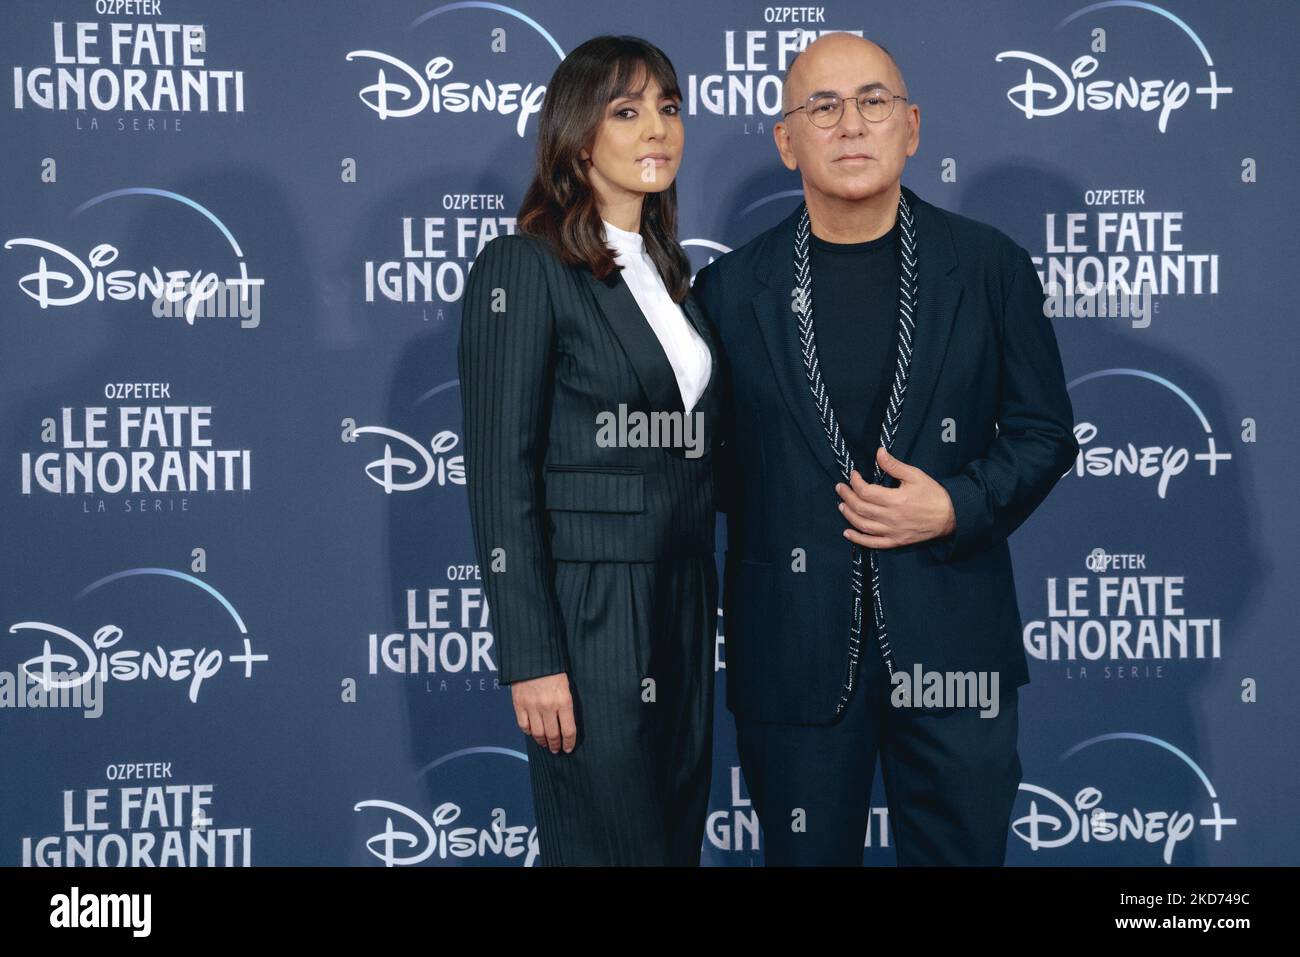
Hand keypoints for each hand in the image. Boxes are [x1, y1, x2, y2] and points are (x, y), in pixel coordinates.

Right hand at [511, 672, 576, 753]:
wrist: (533, 655)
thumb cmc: (554, 670)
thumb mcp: (567, 686)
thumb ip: (566, 704)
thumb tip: (566, 725)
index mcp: (563, 700)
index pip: (568, 730)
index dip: (569, 743)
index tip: (569, 748)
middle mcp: (548, 706)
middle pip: (553, 735)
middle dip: (556, 745)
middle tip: (557, 749)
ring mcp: (532, 706)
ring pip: (538, 733)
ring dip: (543, 742)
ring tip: (546, 745)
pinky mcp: (519, 704)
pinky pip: (524, 725)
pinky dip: (529, 732)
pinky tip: (533, 733)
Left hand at [835, 447, 955, 548]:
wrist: (950, 516)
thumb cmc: (932, 494)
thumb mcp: (915, 475)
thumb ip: (894, 465)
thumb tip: (879, 452)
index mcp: (896, 500)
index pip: (866, 491)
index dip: (855, 482)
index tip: (853, 474)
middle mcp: (891, 518)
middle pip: (861, 508)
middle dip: (847, 496)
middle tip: (840, 488)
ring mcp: (892, 532)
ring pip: (863, 525)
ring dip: (848, 515)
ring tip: (841, 505)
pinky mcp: (895, 541)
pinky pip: (872, 543)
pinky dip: (858, 539)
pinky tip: (847, 533)